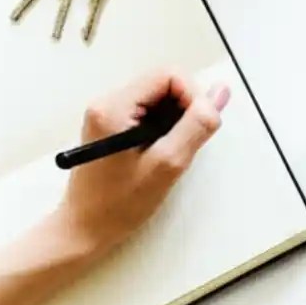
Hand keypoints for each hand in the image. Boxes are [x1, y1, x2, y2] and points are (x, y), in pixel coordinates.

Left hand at [56, 69, 229, 258]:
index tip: (202, 125)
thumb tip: (220, 93)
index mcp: (114, 107)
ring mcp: (108, 114)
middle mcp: (107, 103)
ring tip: (172, 153)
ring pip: (160, 99)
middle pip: (164, 84)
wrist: (85, 229)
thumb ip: (197, 125)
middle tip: (187, 144)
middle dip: (186, 109)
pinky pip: (150, 113)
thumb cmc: (119, 203)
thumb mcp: (168, 164)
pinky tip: (162, 154)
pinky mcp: (113, 127)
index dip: (194, 96)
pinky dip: (166, 129)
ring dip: (177, 121)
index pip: (169, 75)